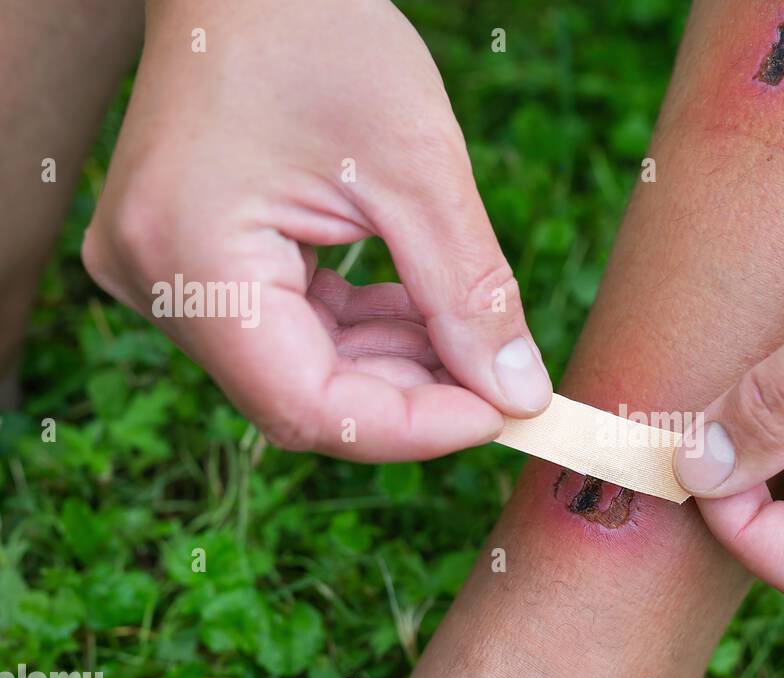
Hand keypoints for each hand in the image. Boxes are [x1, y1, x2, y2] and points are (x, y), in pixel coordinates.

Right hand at [82, 0, 550, 460]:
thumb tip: (519, 394)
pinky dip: (364, 331)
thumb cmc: (319, 32)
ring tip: (469, 329)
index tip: (505, 412)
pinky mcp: (194, 264)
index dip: (415, 428)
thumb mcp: (417, 167)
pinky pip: (289, 332)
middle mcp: (160, 283)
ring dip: (396, 364)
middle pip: (305, 396)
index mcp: (192, 258)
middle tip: (504, 376)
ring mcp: (169, 277)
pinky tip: (420, 307)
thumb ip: (469, 293)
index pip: (309, 407)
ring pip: (303, 371)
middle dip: (416, 395)